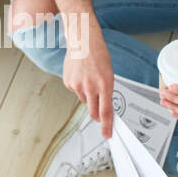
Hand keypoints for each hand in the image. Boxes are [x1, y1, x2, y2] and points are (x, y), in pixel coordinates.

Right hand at [61, 16, 114, 138]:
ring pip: (84, 101)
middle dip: (97, 116)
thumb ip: (106, 90)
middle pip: (93, 112)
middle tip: (99, 112)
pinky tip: (80, 75)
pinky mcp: (68, 83)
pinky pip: (76, 92)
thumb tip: (104, 105)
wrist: (83, 41)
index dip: (106, 125)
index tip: (106, 134)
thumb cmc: (98, 54)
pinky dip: (79, 87)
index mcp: (104, 84)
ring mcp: (77, 85)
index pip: (106, 111)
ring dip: (88, 96)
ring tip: (89, 79)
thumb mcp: (109, 73)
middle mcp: (90, 87)